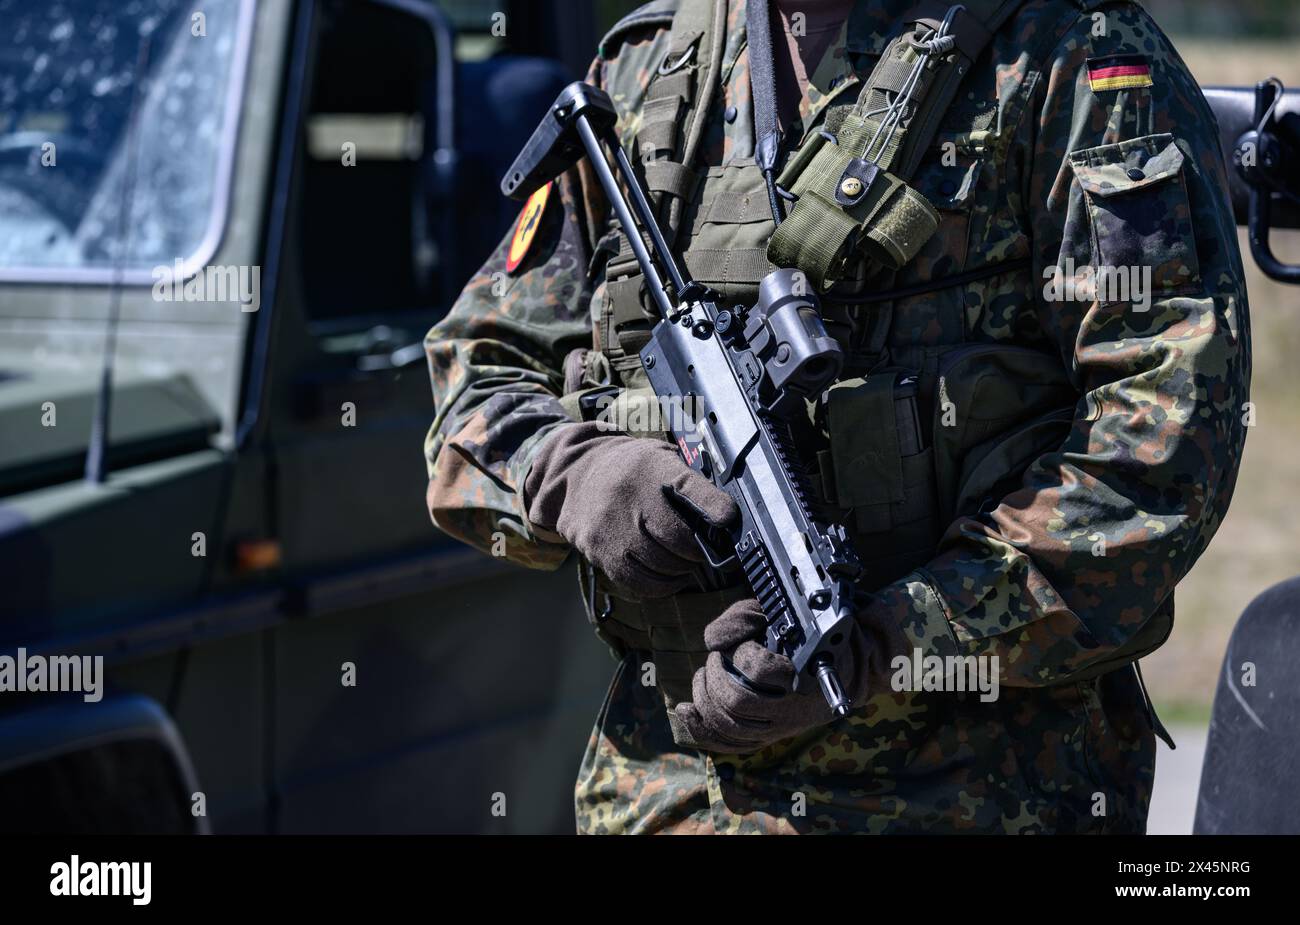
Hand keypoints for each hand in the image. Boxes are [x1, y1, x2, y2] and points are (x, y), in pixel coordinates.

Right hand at [523, 422, 738, 598]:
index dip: (713, 507)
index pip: (688, 487)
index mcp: (651, 468)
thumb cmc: (632, 469)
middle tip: (706, 550)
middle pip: (678, 538)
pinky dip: (662, 585)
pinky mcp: (599, 551)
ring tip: (686, 563)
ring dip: (682, 570)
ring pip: (661, 565)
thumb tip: (724, 516)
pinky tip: (669, 576)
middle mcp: (630, 497)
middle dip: (700, 550)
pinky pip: (639, 582)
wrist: (576, 474)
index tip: (728, 520)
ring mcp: (611, 527)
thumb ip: (690, 483)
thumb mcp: (660, 458)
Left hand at [673, 595, 909, 752]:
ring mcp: (783, 725)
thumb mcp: (779, 612)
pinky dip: (702, 731)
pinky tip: (685, 713)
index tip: (733, 642)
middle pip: (737, 701)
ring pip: (732, 727)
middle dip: (715, 677)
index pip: (758, 668)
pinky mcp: (772, 735)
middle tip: (716, 660)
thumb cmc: (808, 631)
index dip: (738, 652)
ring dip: (706, 700)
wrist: (847, 663)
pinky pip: (732, 744)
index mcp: (802, 669)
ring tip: (703, 679)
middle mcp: (794, 704)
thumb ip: (744, 617)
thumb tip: (712, 639)